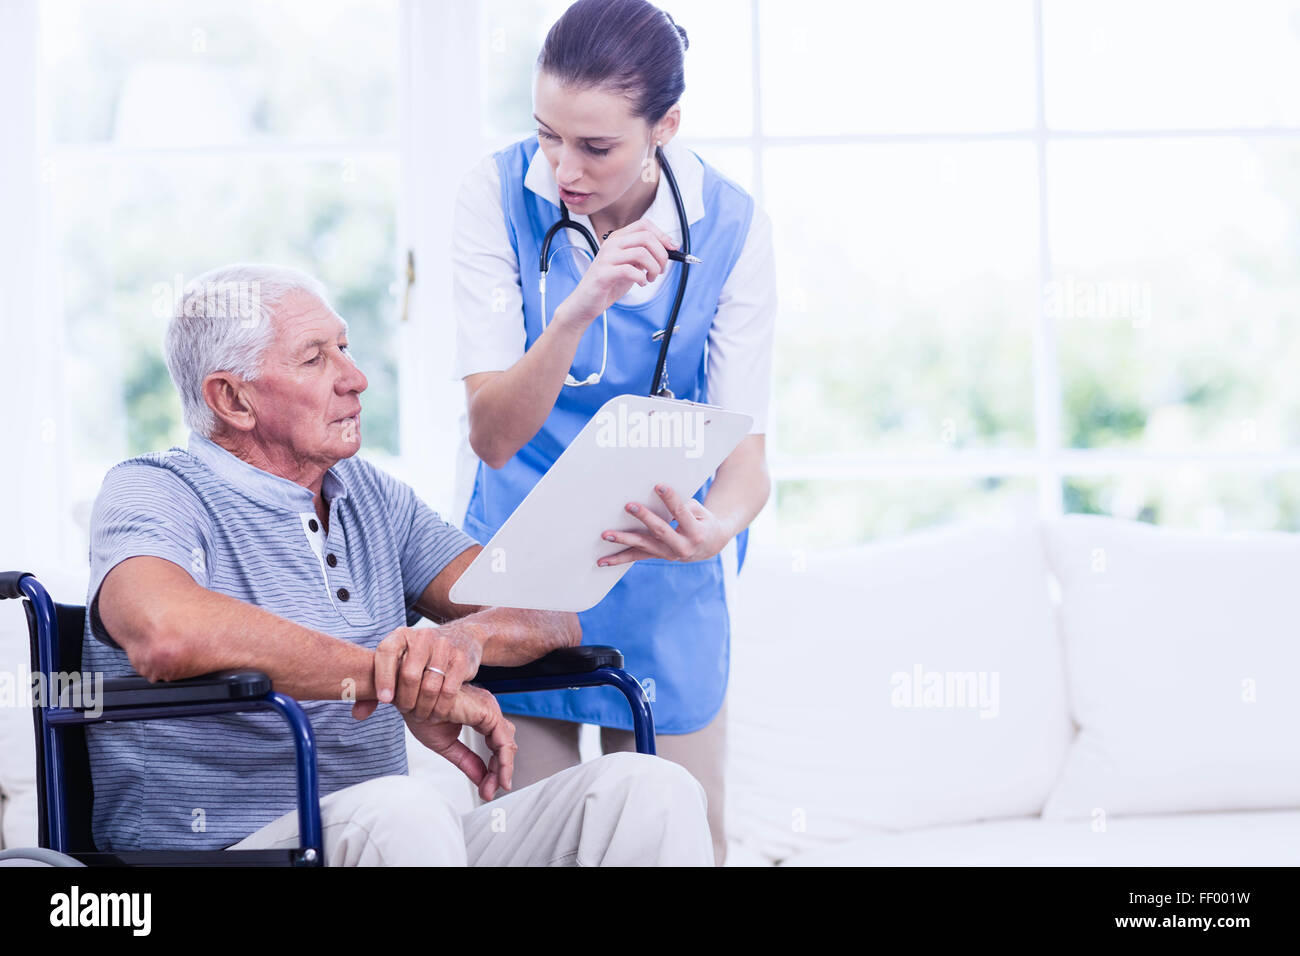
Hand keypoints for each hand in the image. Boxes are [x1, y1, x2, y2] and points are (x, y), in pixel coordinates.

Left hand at [351, 621, 483, 722]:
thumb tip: (358, 714)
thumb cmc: (422, 657)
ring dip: (423, 707)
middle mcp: (422, 637)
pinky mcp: (461, 659)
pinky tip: (436, 713)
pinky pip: (449, 690)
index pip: (386, 653)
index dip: (383, 678)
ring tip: (420, 715)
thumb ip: (375, 689)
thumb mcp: (398, 664)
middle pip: (409, 674)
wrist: (461, 638)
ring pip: (430, 686)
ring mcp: (444, 646)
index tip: (385, 700)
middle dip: (405, 700)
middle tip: (406, 710)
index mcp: (401, 635)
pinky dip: (441, 707)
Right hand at [403, 684, 516, 800]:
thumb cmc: (422, 713)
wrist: (409, 700)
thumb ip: (467, 761)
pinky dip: (503, 760)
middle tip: (488, 791)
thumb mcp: (448, 745)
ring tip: (493, 788)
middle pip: (505, 745)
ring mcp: (489, 708)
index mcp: (479, 714)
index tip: (486, 788)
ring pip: (507, 743)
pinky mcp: (487, 711)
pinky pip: (503, 740)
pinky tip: (499, 775)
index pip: (496, 744)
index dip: (495, 768)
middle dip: (499, 771)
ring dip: (502, 769)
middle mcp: (487, 709)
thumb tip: (482, 779)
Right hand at [560, 217, 678, 323]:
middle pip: (646, 237)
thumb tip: (669, 248)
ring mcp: (606, 258)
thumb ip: (644, 255)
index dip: (662, 235)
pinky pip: (631, 271)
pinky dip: (642, 278)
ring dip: (654, 268)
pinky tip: (641, 283)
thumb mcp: (630, 265)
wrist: (586, 302)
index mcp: (618, 238)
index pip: (644, 225)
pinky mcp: (604, 273)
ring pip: (642, 253)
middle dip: (661, 254)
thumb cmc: (609, 283)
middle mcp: (611, 244)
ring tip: (651, 278)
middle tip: (661, 270)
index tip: (673, 248)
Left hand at [598, 484, 731, 565]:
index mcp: (695, 532)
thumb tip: (657, 494)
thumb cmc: (702, 521)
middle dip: (644, 517)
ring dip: (623, 540)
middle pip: (659, 530)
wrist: (710, 546)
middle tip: (629, 506)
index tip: (659, 486)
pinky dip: (619, 559)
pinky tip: (602, 560)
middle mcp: (681, 546)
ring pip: (643, 546)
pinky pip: (637, 557)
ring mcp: (668, 554)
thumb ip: (682, 505)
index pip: (680, 513)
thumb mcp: (700, 511)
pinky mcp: (658, 556)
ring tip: (606, 534)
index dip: (670, 499)